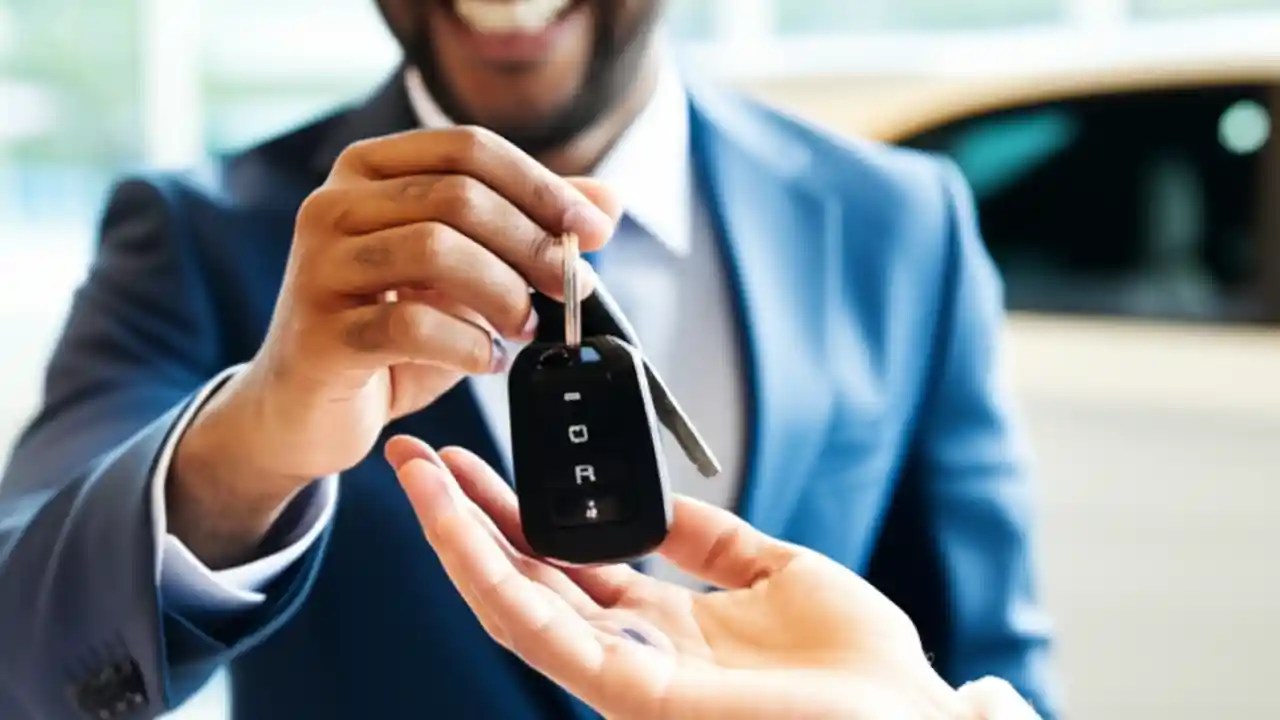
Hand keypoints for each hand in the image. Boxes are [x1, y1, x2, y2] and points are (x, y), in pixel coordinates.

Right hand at [171, 127, 620, 565]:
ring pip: (433, 249)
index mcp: (367, 171)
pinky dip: (468, 343)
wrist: (303, 410)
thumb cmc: (389, 333)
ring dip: (503, 291)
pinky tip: (488, 361)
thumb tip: (606, 201)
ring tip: (527, 326)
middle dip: (532, 242)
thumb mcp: (463, 272)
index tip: (594, 230)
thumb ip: (525, 229)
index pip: (468, 148)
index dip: (541, 185)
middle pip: (457, 195)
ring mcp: (317, 267)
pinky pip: (409, 325)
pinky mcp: (319, 335)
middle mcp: (332, 205)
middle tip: (572, 286)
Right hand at [386, 436, 991, 719]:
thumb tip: (657, 502)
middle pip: (526, 577)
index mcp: (667, 625)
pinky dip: (488, 575)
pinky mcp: (633, 692)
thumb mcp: (778, 572)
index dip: (518, 513)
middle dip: (466, 517)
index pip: (568, 563)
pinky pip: (541, 630)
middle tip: (417, 457)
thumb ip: (710, 540)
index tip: (485, 461)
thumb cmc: (861, 671)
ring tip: (416, 477)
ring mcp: (625, 675)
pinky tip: (454, 526)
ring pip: (515, 602)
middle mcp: (633, 652)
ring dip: (458, 537)